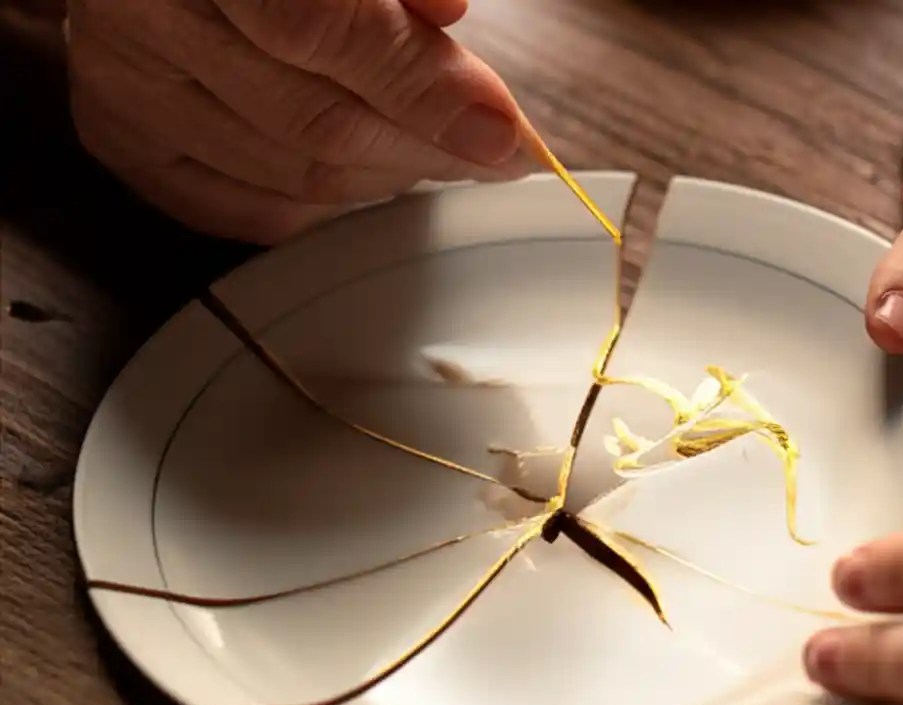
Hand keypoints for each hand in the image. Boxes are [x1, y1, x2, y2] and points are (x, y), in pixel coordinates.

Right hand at [66, 0, 528, 242]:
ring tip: (438, 152)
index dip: (423, 87)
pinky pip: (240, 209)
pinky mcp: (120, 138)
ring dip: (386, 176)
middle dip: (427, 147)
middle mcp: (140, 19)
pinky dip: (322, 205)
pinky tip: (369, 177)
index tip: (503, 127)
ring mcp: (124, 89)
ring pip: (289, 175)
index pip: (319, 27)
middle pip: (314, 121)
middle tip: (493, 151)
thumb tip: (451, 14)